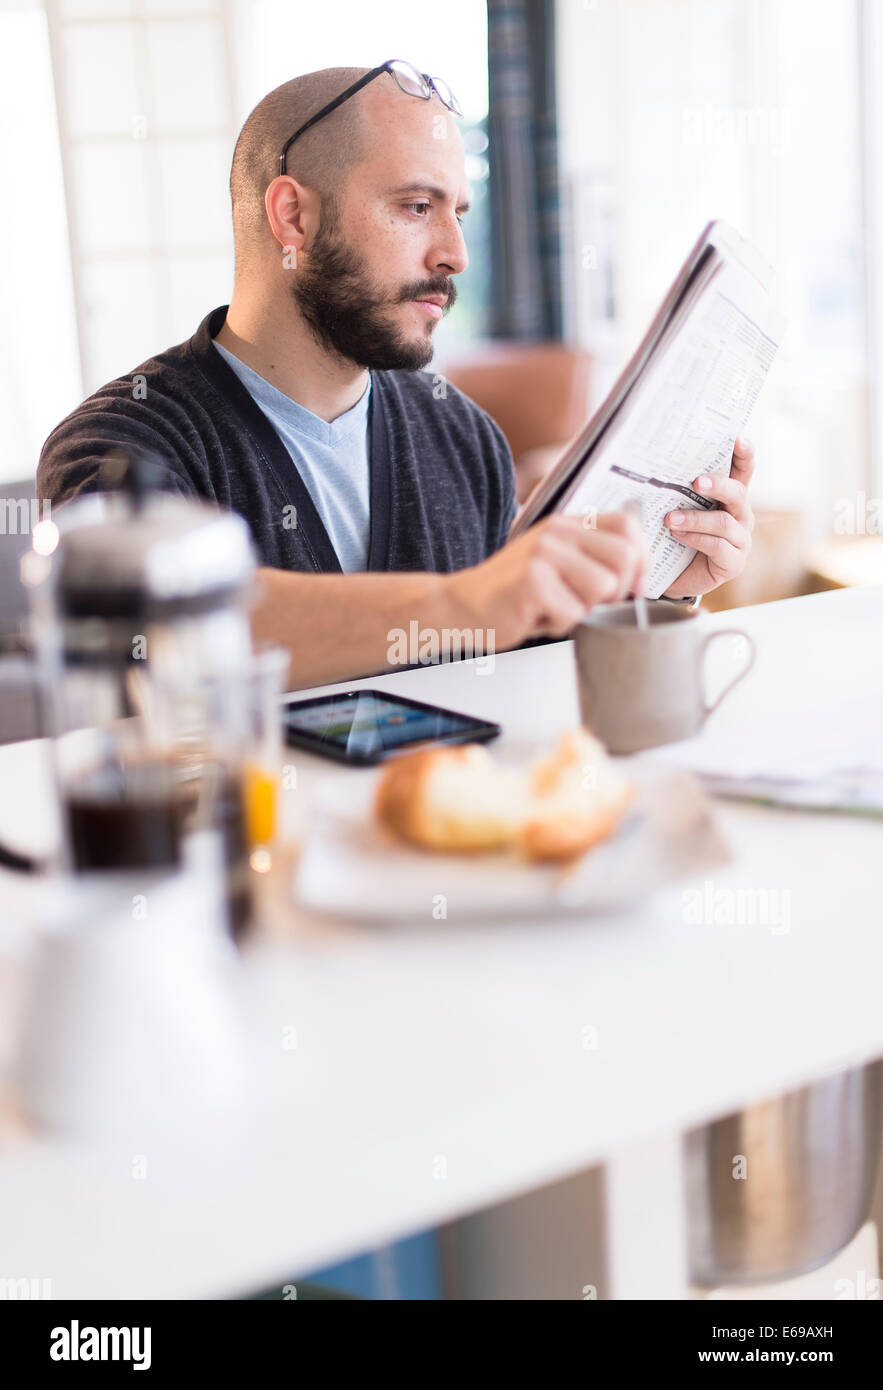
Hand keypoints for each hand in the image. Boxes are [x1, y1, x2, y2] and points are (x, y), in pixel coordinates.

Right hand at [447, 512, 647, 649]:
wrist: (461, 606)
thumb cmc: (514, 595)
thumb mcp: (557, 566)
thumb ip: (593, 561)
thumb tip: (641, 582)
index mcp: (567, 525)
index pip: (628, 527)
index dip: (640, 561)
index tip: (629, 587)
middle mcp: (557, 532)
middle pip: (624, 559)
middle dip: (614, 593)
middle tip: (584, 603)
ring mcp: (543, 553)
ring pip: (603, 588)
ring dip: (583, 610)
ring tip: (554, 607)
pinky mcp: (532, 581)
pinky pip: (573, 613)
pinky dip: (558, 625)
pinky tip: (535, 616)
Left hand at [663, 437, 755, 596]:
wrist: (675, 577)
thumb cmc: (677, 537)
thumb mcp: (679, 509)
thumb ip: (678, 492)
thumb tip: (655, 466)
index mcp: (730, 498)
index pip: (744, 471)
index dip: (745, 454)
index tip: (738, 438)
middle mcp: (741, 515)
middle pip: (738, 493)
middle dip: (718, 485)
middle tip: (695, 482)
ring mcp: (741, 539)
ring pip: (724, 522)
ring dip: (695, 518)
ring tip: (670, 519)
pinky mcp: (734, 562)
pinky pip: (718, 546)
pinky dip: (695, 538)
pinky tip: (678, 535)